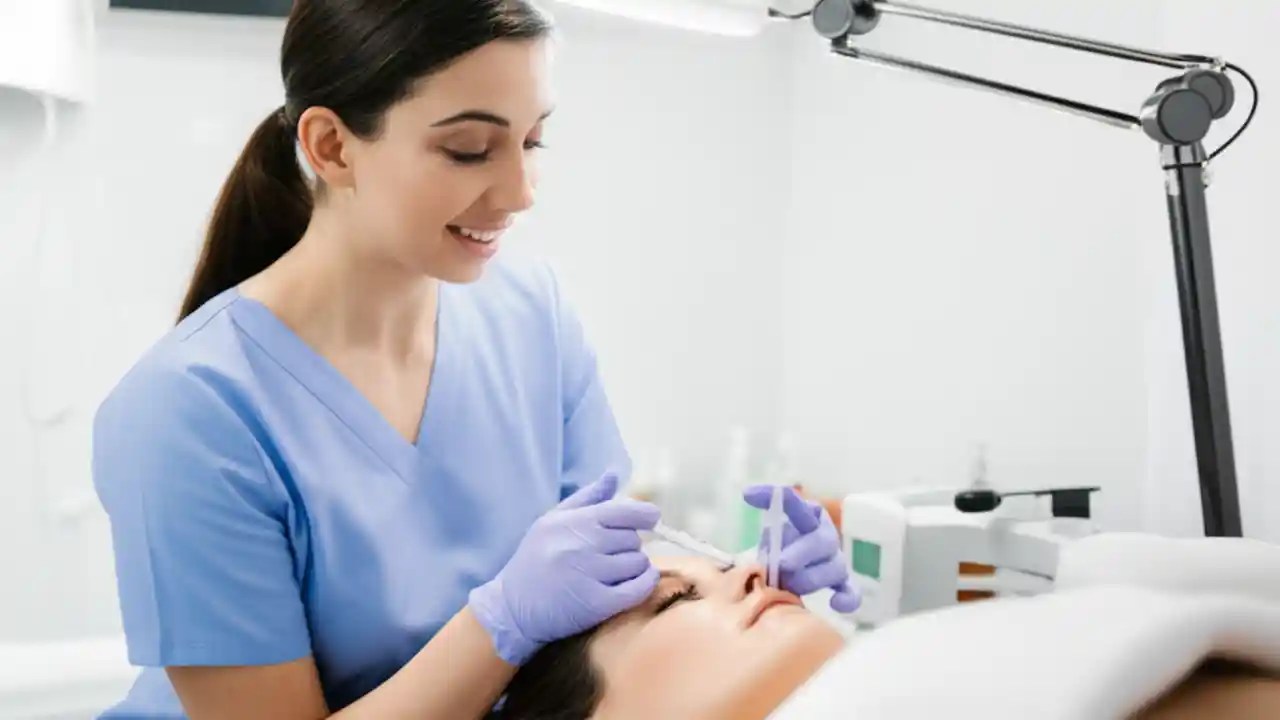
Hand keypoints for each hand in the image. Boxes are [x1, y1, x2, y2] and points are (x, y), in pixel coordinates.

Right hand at [469, 473, 660, 665]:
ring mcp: (590, 575)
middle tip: (611, 554)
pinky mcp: (596, 604)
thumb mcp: (552, 520)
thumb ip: (587, 497)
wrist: (511, 609)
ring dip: (634, 567)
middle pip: (633, 539)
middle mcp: (583, 545)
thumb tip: (614, 474)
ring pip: (638, 563)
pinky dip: (644, 584)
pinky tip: (636, 583)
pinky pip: (638, 589)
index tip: (650, 519)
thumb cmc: (534, 561)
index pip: (625, 511)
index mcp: (574, 522)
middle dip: (628, 545)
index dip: (644, 514)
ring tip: (615, 571)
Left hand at [744, 485, 860, 613]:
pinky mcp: (842, 582)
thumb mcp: (770, 538)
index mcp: (808, 515)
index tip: (748, 495)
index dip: (776, 499)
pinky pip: (850, 590)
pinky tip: (835, 603)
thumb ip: (769, 540)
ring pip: (835, 567)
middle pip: (822, 541)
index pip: (794, 503)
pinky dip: (847, 598)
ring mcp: (835, 558)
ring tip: (789, 585)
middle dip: (801, 553)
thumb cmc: (781, 549)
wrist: (791, 570)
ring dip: (811, 578)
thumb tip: (759, 530)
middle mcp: (826, 534)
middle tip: (780, 564)